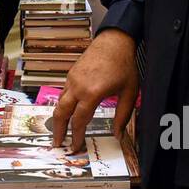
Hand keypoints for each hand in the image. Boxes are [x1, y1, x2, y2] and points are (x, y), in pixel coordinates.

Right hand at [52, 29, 137, 152]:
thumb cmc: (124, 66)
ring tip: (60, 131)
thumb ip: (123, 116)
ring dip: (58, 118)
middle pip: (61, 113)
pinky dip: (62, 106)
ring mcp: (72, 79)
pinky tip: (67, 112)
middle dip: (58, 131)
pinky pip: (63, 93)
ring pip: (59, 103)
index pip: (79, 121)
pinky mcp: (71, 74)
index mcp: (92, 93)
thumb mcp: (130, 93)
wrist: (114, 41)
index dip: (77, 136)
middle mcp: (78, 87)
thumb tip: (119, 136)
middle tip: (59, 144)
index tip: (76, 147)